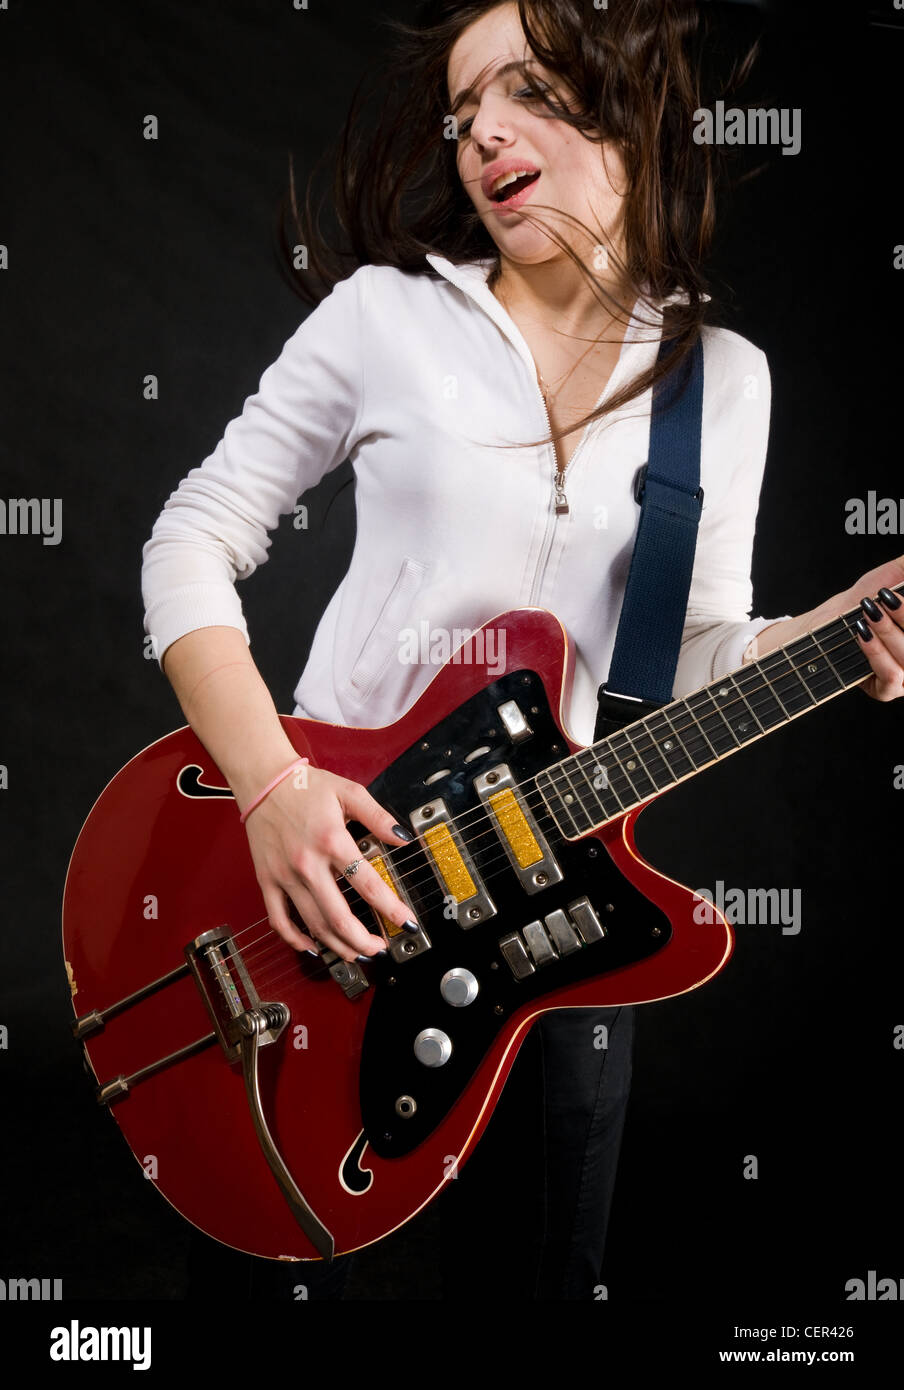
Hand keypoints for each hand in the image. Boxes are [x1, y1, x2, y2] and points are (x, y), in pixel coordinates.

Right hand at [242, 764, 417, 960]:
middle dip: (364, 941)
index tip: (407, 922)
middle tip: (380, 948)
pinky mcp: (267, 881)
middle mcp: (308, 864)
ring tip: (356, 953)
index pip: (368, 885)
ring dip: (337, 945)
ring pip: (313, 924)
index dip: (391, 909)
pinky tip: (313, 947)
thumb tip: (404, 838)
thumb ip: (379, 817)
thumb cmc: (306, 787)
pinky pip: (279, 920)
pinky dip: (295, 939)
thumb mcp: (349, 792)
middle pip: (339, 917)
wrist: (263, 781)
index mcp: (332, 841)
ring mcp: (285, 876)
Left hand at [844, 556, 903, 701]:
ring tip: (870, 611)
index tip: (896, 595)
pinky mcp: (887, 691)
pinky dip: (876, 652)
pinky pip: (891, 677)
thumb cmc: (865, 599)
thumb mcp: (894, 574)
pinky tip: (862, 633)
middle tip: (885, 598)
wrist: (829, 621)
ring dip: (889, 632)